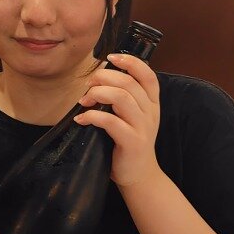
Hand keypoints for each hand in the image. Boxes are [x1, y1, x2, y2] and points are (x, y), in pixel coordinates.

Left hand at [74, 53, 161, 187]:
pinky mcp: (132, 142)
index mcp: (151, 102)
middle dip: (103, 77)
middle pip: (128, 82)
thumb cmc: (127, 141)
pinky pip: (111, 122)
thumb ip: (121, 97)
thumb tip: (96, 79)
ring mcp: (143, 127)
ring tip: (84, 101)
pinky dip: (91, 116)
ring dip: (98, 94)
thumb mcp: (130, 116)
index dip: (130, 61)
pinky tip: (82, 119)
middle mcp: (150, 112)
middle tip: (88, 85)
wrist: (140, 176)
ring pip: (121, 98)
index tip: (110, 57)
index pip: (148, 74)